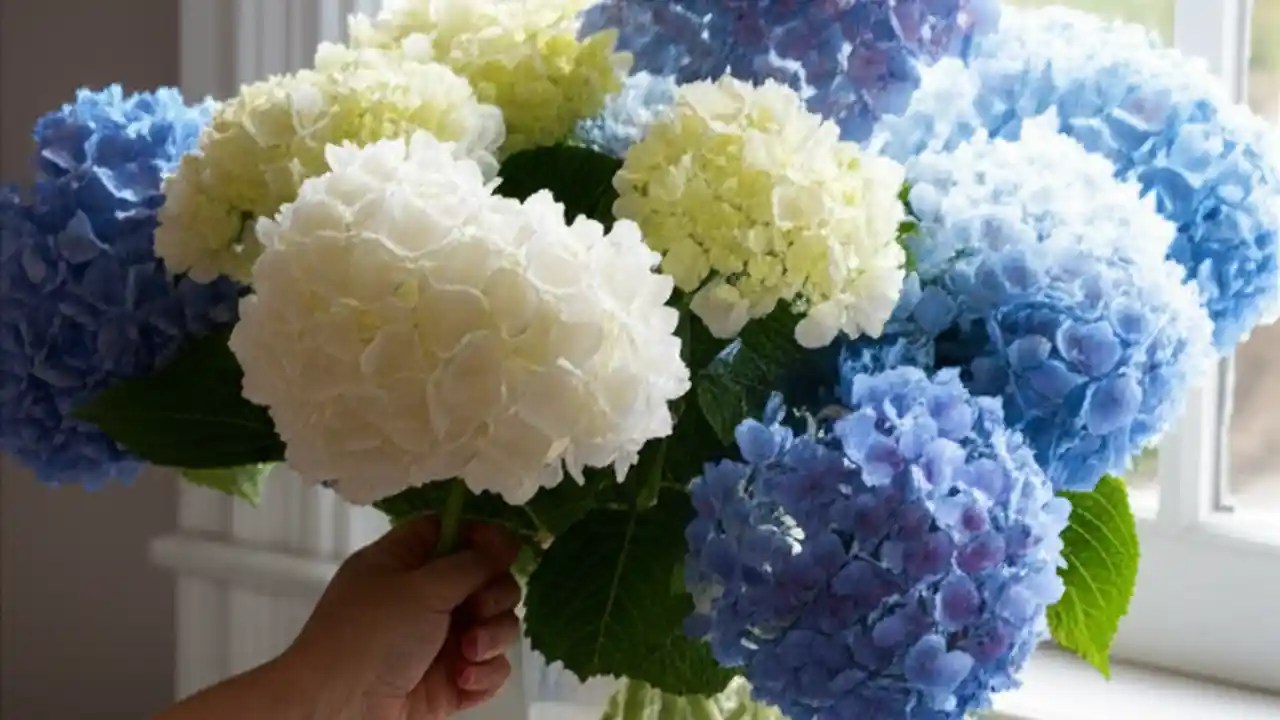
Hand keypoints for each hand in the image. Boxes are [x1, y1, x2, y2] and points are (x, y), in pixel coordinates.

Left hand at [286, 517, 522, 719]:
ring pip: (496, 624)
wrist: (340, 709)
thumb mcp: (421, 588)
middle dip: (495, 596)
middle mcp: (427, 597)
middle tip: (478, 610)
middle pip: (487, 579)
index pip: (453, 533)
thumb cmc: (372, 635)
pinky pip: (491, 667)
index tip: (503, 551)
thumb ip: (471, 562)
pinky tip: (463, 680)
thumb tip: (507, 541)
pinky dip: (485, 673)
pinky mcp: (452, 680)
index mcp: (407, 564)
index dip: (482, 537)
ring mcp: (442, 641)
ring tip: (467, 654)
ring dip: (492, 636)